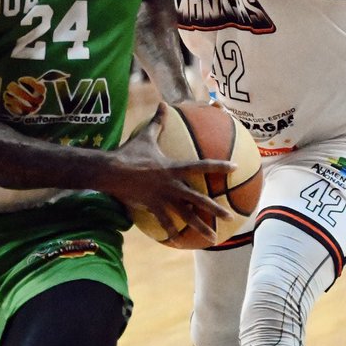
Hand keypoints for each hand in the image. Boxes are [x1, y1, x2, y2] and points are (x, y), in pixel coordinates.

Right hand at [114, 104, 234, 242]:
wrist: (110, 171)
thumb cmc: (128, 152)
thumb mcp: (145, 136)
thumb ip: (157, 122)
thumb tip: (163, 104)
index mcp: (174, 168)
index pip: (201, 166)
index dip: (219, 166)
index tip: (235, 168)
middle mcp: (171, 185)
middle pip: (198, 199)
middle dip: (215, 208)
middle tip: (230, 216)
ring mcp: (162, 198)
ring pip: (185, 215)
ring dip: (200, 227)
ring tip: (213, 237)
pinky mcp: (151, 206)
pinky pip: (164, 222)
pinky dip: (172, 231)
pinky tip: (179, 242)